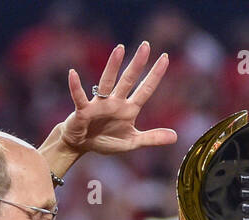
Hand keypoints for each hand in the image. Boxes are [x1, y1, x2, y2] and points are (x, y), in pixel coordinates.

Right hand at [42, 42, 176, 174]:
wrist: (82, 144)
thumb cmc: (106, 140)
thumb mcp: (132, 142)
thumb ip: (152, 138)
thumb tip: (175, 137)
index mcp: (128, 109)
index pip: (145, 89)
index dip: (155, 75)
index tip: (165, 57)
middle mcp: (115, 102)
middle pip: (128, 80)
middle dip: (137, 64)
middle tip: (146, 45)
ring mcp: (99, 104)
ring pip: (107, 82)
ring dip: (113, 66)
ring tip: (119, 49)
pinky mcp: (83, 110)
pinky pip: (79, 97)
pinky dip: (76, 86)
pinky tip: (73, 74)